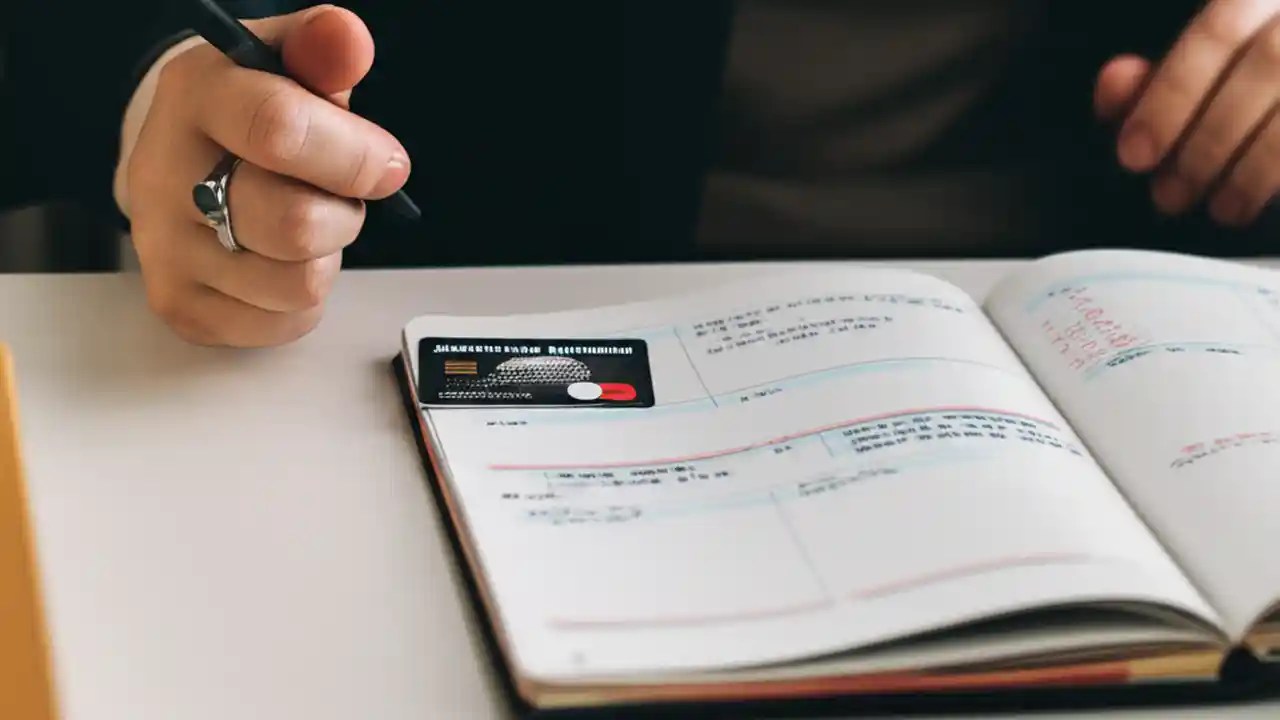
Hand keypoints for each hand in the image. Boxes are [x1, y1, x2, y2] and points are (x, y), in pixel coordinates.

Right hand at [119, 5, 409, 346]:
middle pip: (295, 225)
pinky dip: (303, 299)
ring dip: (326, 257)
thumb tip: (347, 40)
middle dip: (343, 213)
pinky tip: (279, 260)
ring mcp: (167, 249)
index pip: (279, 129)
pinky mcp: (183, 307)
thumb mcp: (285, 65)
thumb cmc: (246, 114)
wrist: (176, 160)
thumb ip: (323, 50)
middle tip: (336, 195)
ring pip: (299, 285)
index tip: (386, 165)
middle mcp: (167, 176)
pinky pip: (286, 323)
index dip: (353, 155)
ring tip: (302, 222)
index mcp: (197, 98)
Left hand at [1094, 0, 1279, 227]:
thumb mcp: (1215, 59)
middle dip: (1209, 140)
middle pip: (1268, 65)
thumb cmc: (1256, 66)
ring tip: (1222, 208)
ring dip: (1257, 167)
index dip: (1170, 96)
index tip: (1134, 154)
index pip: (1219, 31)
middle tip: (1170, 194)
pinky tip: (1269, 201)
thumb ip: (1163, 74)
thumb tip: (1115, 89)